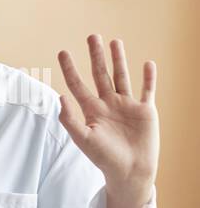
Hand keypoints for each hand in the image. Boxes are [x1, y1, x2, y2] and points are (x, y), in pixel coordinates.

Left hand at [57, 35, 158, 207]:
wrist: (129, 171)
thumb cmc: (104, 158)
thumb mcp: (83, 139)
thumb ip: (70, 119)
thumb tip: (59, 97)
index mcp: (92, 110)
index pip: (78, 85)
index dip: (70, 69)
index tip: (63, 52)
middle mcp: (108, 104)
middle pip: (101, 75)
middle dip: (96, 56)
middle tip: (91, 36)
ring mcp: (127, 106)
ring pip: (122, 77)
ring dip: (119, 60)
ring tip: (115, 42)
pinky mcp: (145, 110)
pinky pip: (147, 90)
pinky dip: (148, 78)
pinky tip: (147, 64)